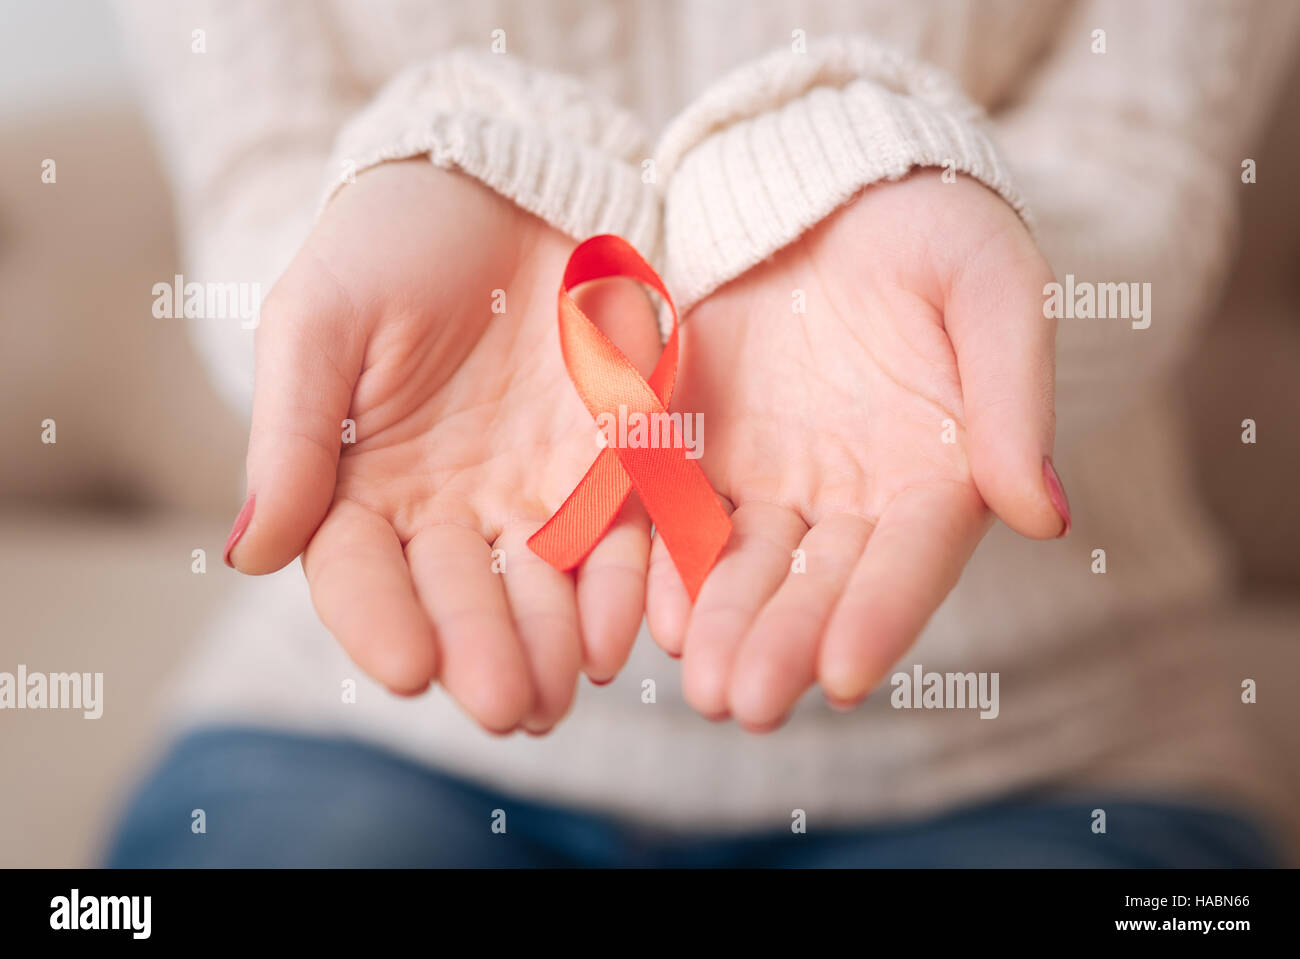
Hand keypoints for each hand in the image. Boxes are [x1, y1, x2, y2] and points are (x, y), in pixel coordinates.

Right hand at [225, 162, 660, 733]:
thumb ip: (290, 432)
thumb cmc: (394, 241)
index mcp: (363, 482)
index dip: (379, 622)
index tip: (409, 670)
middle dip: (482, 652)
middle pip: (460, 597)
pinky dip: (621, 585)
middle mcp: (450, 506)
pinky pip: (621, 537)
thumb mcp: (319, 317)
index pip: (360, 573)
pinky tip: (622, 630)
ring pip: (542, 587)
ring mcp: (536, 492)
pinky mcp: (615, 464)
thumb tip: (249, 554)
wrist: (507, 177)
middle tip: (508, 708)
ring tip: (564, 691)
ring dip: (553, 642)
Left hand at [645, 173, 1066, 729]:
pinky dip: (665, 560)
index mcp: (936, 469)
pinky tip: (650, 610)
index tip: (846, 677)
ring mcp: (773, 477)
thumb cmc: (933, 227)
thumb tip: (1045, 518)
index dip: (881, 614)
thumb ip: (1013, 396)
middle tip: (748, 704)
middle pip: (820, 582)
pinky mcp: (703, 447)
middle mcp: (853, 495)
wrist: (835, 182)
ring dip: (721, 624)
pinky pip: (678, 511)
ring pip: (746, 565)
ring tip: (698, 683)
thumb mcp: (990, 287)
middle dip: (785, 642)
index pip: (912, 556)